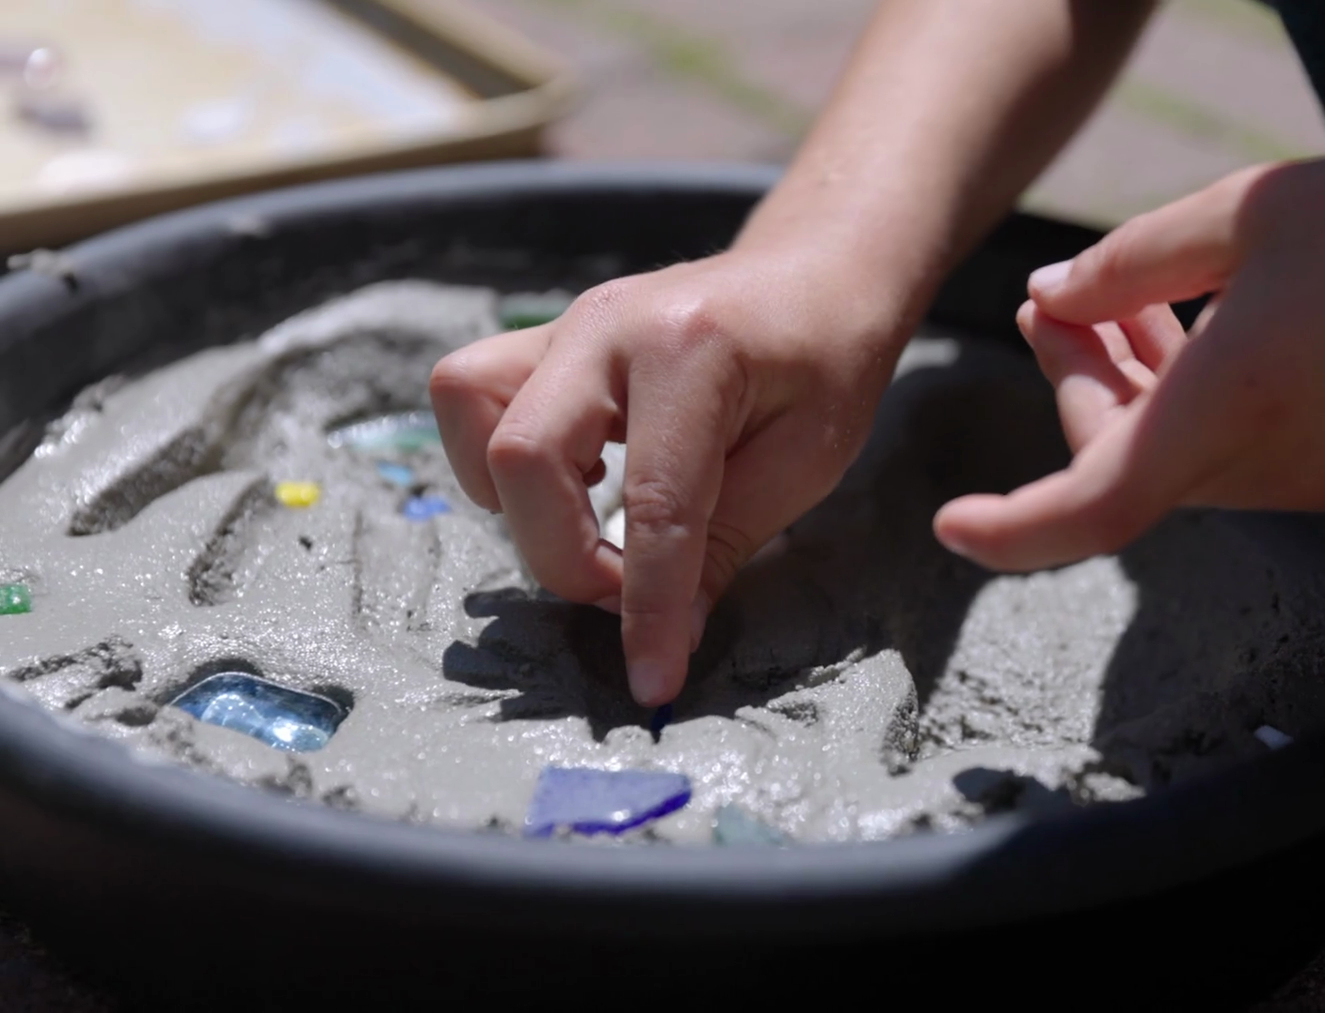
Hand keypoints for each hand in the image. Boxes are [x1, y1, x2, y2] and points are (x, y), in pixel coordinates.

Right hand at [431, 249, 906, 703]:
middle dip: (561, 555)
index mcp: (694, 351)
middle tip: (624, 593)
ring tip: (587, 527)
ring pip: (469, 408)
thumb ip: (726, 542)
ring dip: (512, 496)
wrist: (814, 272)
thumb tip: (667, 634)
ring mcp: (568, 323)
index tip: (652, 679)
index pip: (652, 503)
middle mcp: (610, 325)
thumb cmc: (826, 360)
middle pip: (521, 454)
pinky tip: (576, 484)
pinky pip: (477, 395)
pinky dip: (506, 459)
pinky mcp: (548, 338)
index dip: (647, 606)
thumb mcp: (806, 460)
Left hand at [935, 140, 1324, 570]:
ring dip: (1130, 392)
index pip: (1093, 505)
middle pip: (1123, 462)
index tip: (949, 527)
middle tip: (1050, 302)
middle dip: (1074, 386)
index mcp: (1234, 406)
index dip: (1012, 530)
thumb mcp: (1242, 213)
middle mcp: (1273, 467)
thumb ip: (1126, 269)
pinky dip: (1190, 403)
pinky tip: (1188, 327)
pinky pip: (1234, 451)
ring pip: (1176, 459)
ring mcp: (1317, 478)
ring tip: (1107, 302)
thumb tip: (1052, 302)